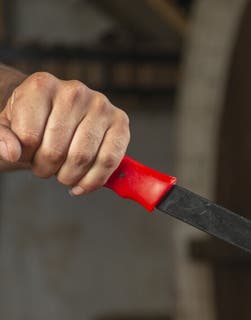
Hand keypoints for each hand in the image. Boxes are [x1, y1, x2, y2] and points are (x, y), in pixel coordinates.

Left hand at [0, 71, 129, 193]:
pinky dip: (93, 181)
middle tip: (44, 167)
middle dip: (47, 169)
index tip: (27, 154)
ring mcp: (100, 105)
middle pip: (56, 150)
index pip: (29, 136)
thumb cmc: (31, 125)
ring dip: (68, 177)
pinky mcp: (120, 123)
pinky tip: (80, 185)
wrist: (57, 118)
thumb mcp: (8, 129)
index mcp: (41, 85)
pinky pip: (109, 161)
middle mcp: (73, 90)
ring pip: (82, 158)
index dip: (26, 156)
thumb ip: (1, 138)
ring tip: (62, 173)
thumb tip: (11, 152)